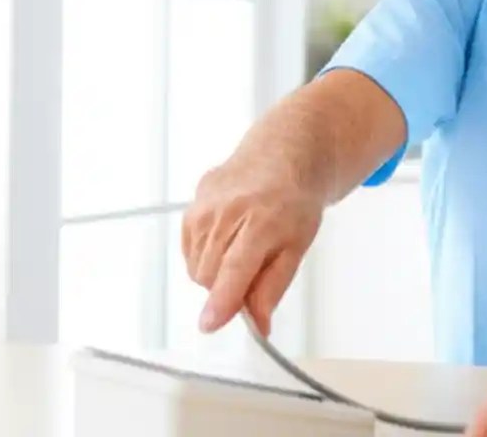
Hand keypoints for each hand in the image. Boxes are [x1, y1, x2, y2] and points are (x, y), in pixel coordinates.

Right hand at [181, 160, 322, 335]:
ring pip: (196, 266)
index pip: (235, 268)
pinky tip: (227, 239)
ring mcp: (204, 206)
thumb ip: (273, 288)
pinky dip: (205, 256)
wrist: (280, 159)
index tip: (210, 325)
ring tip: (242, 249)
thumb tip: (259, 327)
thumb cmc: (294, 205)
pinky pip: (189, 250)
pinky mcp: (191, 205)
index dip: (222, 299)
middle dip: (227, 287)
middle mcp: (227, 212)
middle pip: (210, 274)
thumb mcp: (297, 248)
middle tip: (252, 270)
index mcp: (262, 222)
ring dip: (215, 272)